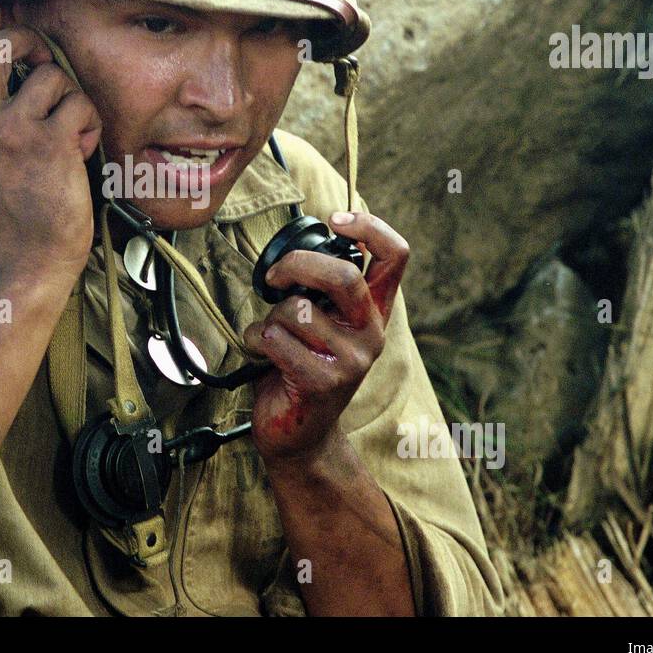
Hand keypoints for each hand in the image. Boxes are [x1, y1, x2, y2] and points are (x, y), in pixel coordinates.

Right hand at [0, 0, 102, 282]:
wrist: (23, 267)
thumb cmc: (8, 220)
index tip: (2, 14)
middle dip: (27, 40)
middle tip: (43, 60)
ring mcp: (11, 135)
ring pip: (48, 75)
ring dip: (69, 95)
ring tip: (70, 128)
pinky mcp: (49, 145)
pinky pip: (77, 103)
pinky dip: (87, 121)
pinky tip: (82, 149)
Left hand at [242, 211, 409, 465]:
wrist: (297, 433)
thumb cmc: (300, 365)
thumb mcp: (321, 321)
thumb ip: (320, 289)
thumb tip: (294, 251)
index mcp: (374, 310)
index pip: (395, 256)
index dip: (369, 227)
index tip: (335, 220)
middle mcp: (371, 333)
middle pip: (344, 276)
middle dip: (298, 264)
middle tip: (275, 276)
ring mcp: (351, 360)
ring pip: (297, 310)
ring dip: (270, 317)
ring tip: (272, 336)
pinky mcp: (323, 382)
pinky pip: (277, 338)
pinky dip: (257, 339)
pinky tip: (263, 353)